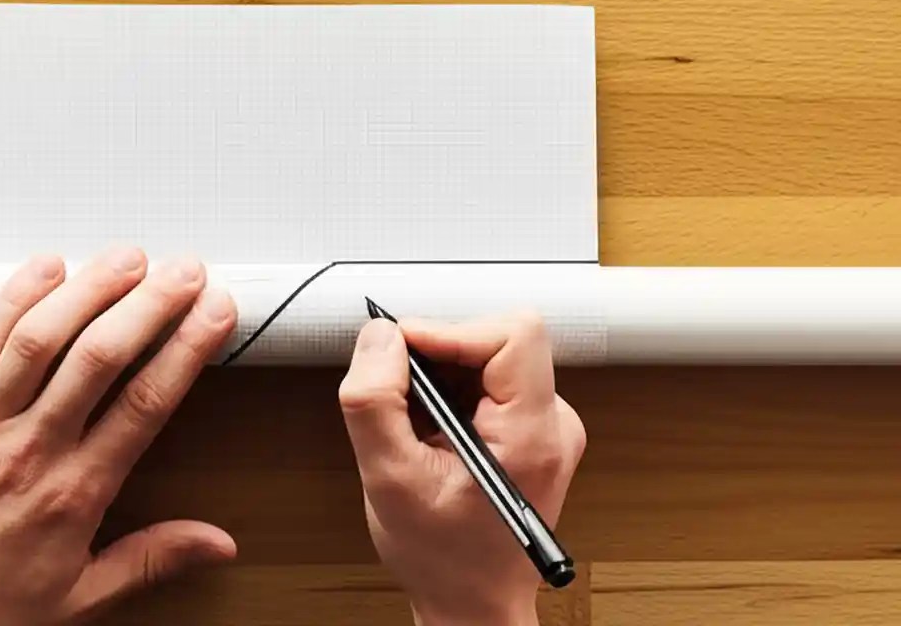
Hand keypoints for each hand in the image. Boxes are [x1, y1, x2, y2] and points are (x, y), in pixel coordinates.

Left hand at [0, 247, 238, 625]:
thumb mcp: (82, 598)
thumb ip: (153, 560)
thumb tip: (219, 543)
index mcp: (74, 493)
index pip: (145, 403)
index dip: (187, 349)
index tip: (215, 311)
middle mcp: (30, 450)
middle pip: (100, 358)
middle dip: (149, 304)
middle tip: (185, 269)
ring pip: (39, 341)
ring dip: (86, 290)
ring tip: (126, 257)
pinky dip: (10, 302)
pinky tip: (44, 269)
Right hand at [338, 313, 585, 625]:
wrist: (474, 602)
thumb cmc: (444, 560)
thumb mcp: (389, 481)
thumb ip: (376, 402)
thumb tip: (379, 339)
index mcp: (532, 436)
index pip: (512, 335)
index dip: (450, 330)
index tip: (405, 348)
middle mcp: (552, 422)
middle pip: (495, 339)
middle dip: (437, 356)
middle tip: (401, 398)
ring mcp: (545, 424)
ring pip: (486, 356)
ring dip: (440, 377)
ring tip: (416, 425)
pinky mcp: (531, 426)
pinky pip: (487, 378)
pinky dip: (449, 393)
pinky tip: (431, 432)